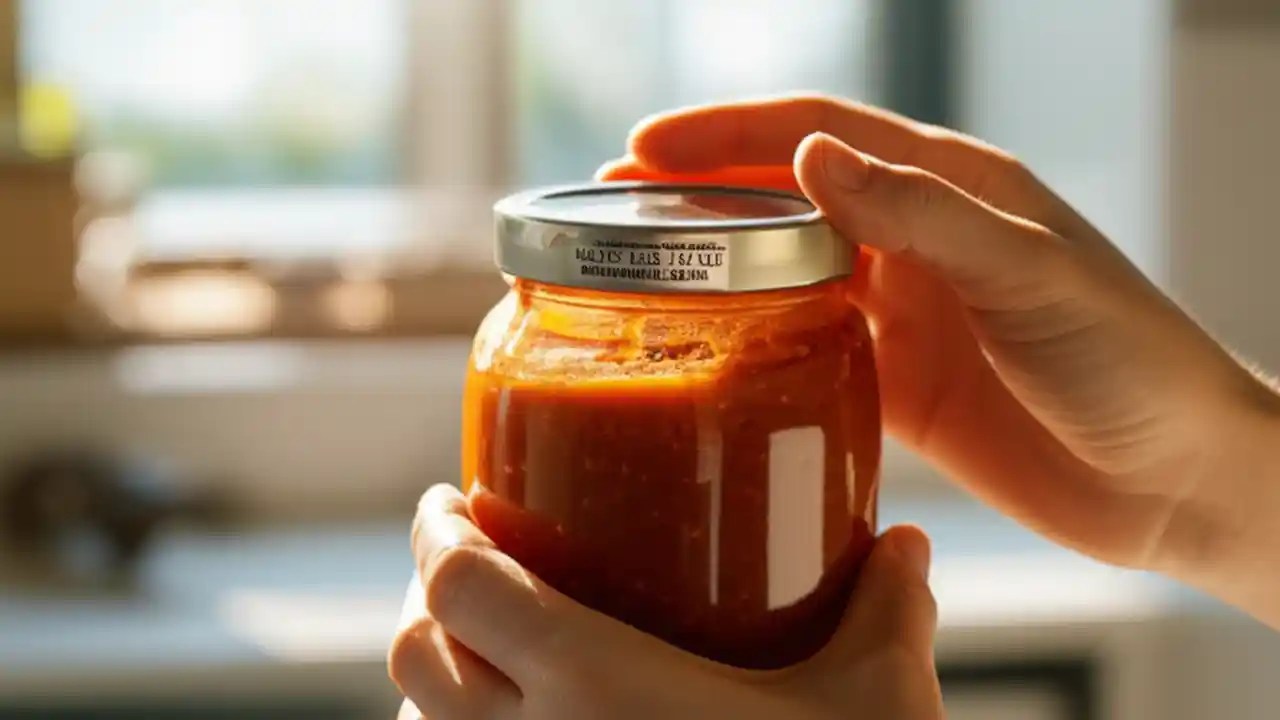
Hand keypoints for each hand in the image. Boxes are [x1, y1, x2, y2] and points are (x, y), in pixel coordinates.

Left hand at [388, 485, 942, 719]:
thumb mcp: (876, 704)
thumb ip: (888, 610)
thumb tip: (906, 542)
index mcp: (591, 683)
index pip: (459, 584)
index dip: (435, 532)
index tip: (447, 501)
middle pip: (416, 651)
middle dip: (429, 595)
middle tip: (473, 562)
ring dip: (435, 679)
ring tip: (485, 652)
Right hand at [598, 95, 1279, 624]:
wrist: (1175, 479)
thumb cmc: (1131, 359)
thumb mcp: (1029, 274)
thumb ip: (922, 216)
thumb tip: (811, 158)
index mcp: (953, 189)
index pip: (820, 133)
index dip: (728, 133)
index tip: (645, 147)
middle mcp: (918, 241)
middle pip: (786, 198)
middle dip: (699, 193)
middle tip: (611, 208)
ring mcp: (903, 313)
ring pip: (785, 272)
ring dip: (714, 267)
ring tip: (633, 276)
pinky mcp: (897, 384)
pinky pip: (806, 350)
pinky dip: (753, 344)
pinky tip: (704, 354)